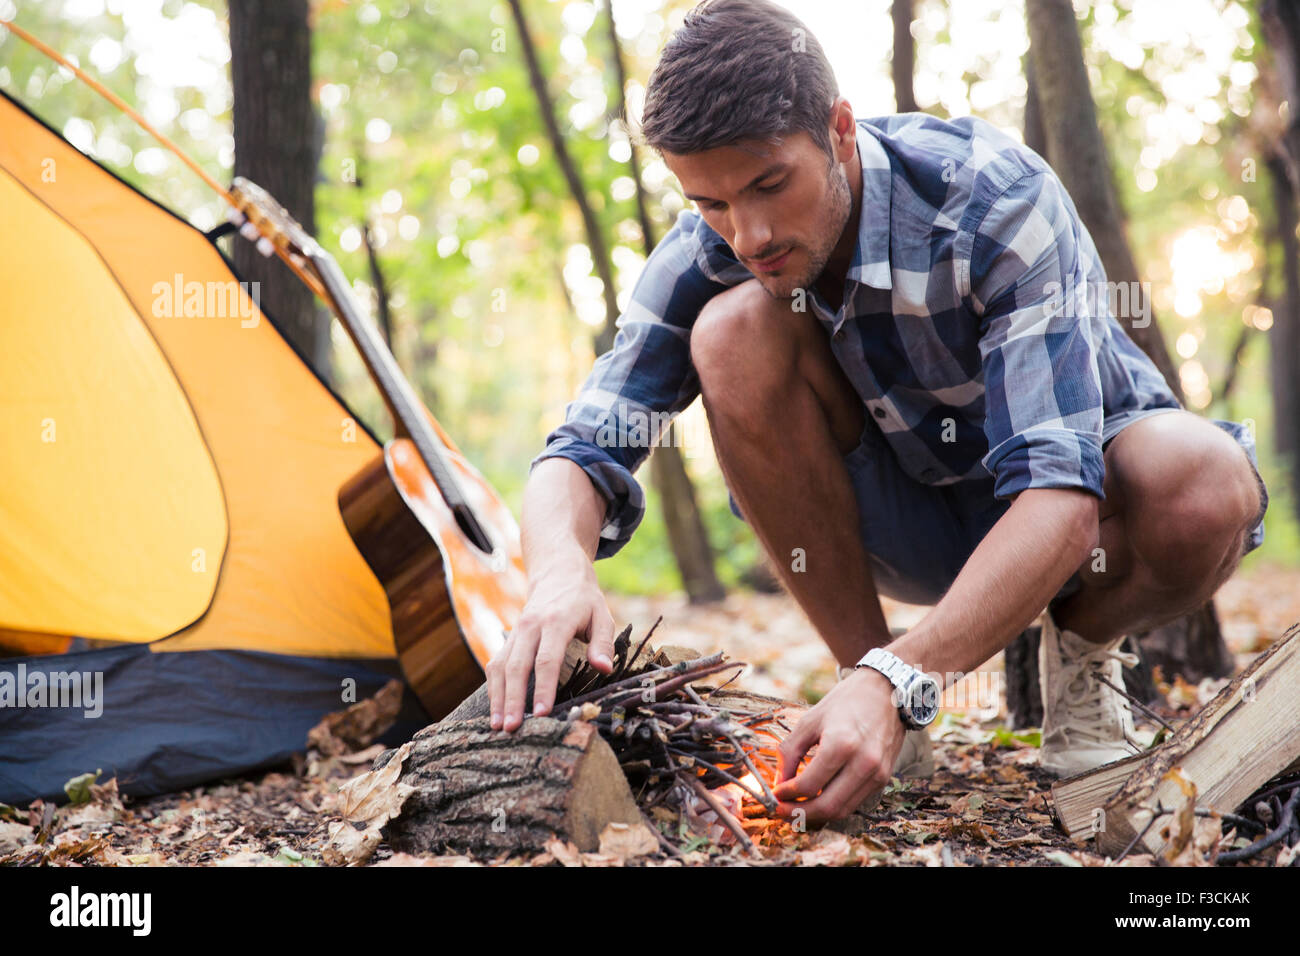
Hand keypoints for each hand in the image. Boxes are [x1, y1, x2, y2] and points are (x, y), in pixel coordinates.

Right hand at [486, 559, 615, 731]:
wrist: (558, 573)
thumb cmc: (584, 600)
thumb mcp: (602, 614)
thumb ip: (603, 642)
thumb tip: (604, 669)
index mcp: (556, 621)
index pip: (546, 659)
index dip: (543, 687)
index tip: (541, 713)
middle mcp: (531, 627)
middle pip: (517, 666)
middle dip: (513, 699)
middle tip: (512, 728)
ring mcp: (516, 632)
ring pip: (501, 667)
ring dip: (498, 698)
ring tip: (498, 727)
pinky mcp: (510, 639)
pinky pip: (496, 664)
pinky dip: (493, 688)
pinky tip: (495, 711)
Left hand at [773, 667, 904, 824]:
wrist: (886, 692)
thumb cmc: (845, 702)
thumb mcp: (810, 721)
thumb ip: (790, 752)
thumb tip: (779, 782)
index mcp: (841, 744)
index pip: (809, 785)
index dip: (787, 794)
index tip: (775, 793)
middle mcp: (863, 762)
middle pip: (827, 806)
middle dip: (799, 813)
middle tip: (781, 810)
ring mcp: (877, 773)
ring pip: (842, 810)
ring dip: (816, 814)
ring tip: (796, 808)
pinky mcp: (883, 778)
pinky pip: (854, 801)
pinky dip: (834, 805)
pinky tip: (818, 799)